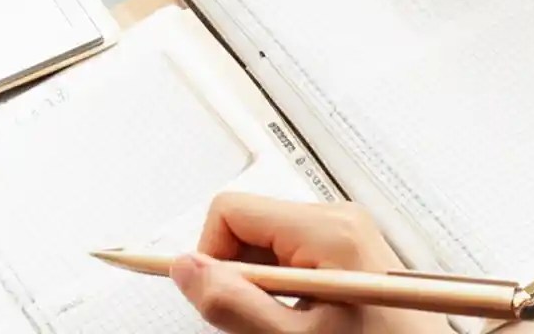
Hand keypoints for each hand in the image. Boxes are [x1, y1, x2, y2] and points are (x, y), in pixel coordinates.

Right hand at [171, 192, 452, 333]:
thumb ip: (235, 305)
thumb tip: (187, 268)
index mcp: (330, 231)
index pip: (231, 211)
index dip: (212, 256)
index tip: (219, 298)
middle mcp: (339, 219)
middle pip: (246, 224)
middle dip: (238, 273)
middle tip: (263, 320)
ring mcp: (345, 231)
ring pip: (264, 241)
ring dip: (260, 283)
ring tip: (291, 322)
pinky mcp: (347, 247)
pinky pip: (288, 252)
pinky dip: (280, 285)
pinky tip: (303, 316)